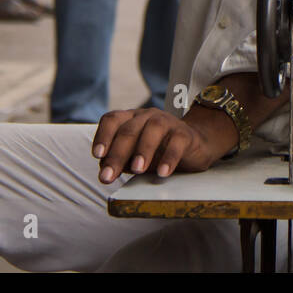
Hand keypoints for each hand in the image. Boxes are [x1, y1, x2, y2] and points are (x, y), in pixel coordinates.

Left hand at [91, 107, 233, 182]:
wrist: (195, 146)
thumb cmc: (159, 151)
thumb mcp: (134, 156)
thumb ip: (119, 160)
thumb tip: (105, 169)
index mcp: (131, 119)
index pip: (112, 120)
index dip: (103, 136)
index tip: (97, 155)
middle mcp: (147, 116)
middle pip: (129, 130)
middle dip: (117, 154)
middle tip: (109, 176)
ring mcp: (168, 122)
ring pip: (153, 129)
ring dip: (143, 150)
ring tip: (137, 170)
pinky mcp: (185, 134)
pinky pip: (177, 142)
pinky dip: (169, 157)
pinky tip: (162, 172)